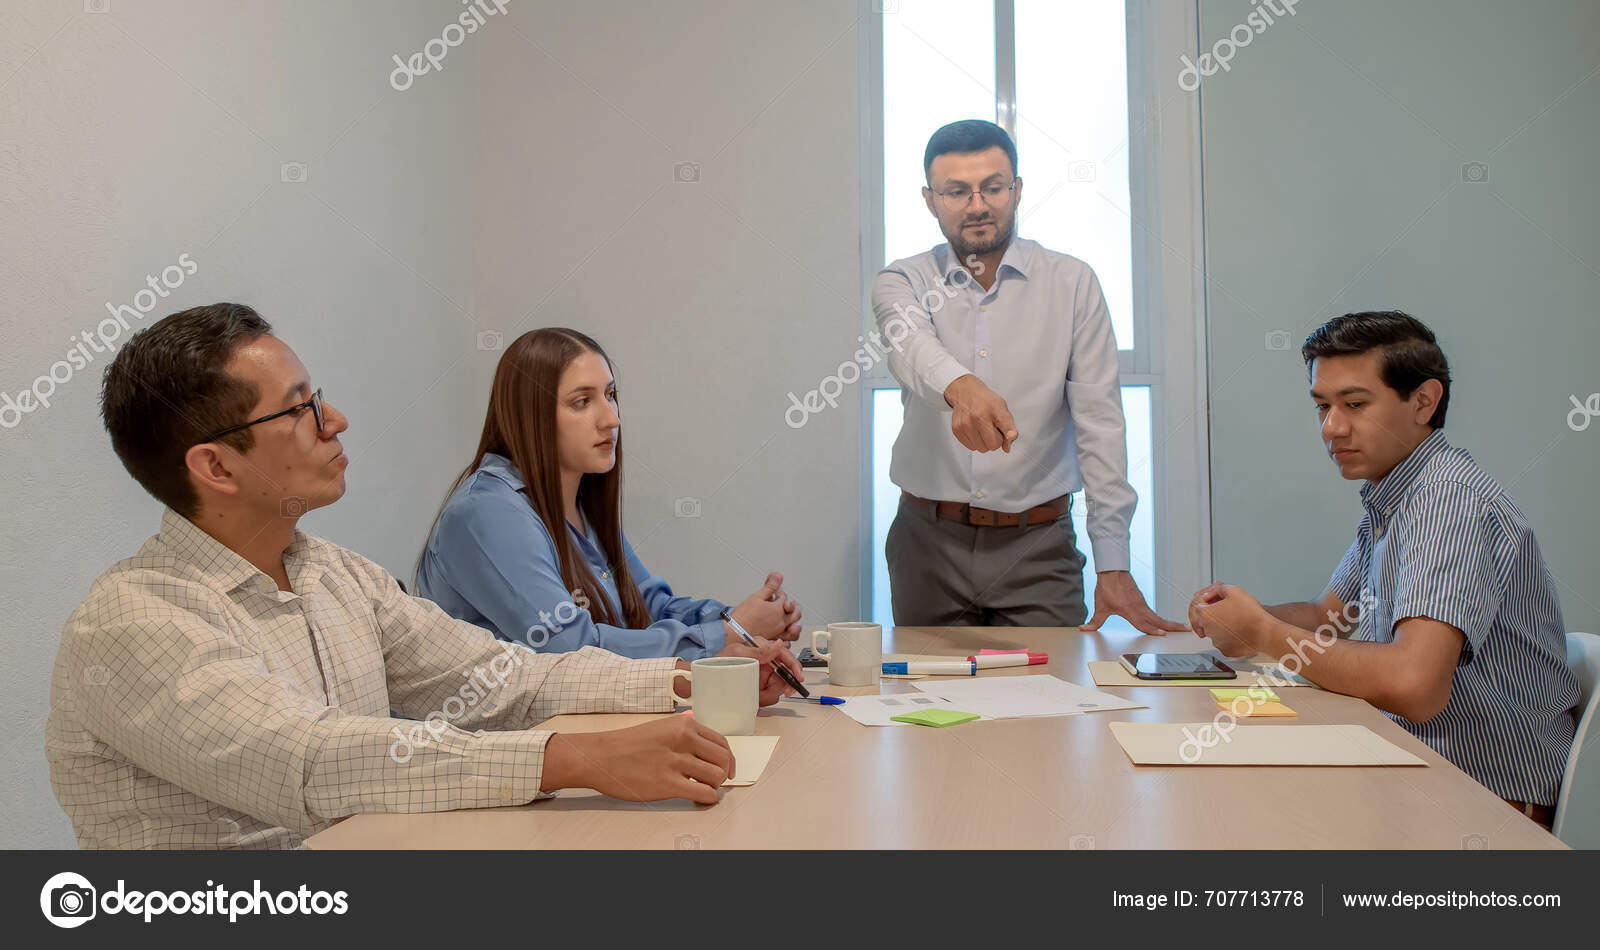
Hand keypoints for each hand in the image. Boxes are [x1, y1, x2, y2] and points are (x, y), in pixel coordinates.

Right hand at [542, 714, 734, 804]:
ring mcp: (675, 762)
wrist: (600, 756)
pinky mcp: (667, 784)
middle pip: (723, 760)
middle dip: (723, 774)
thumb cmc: (627, 745)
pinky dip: (707, 799)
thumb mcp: (661, 728)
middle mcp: (682, 739)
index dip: (727, 759)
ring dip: (714, 787)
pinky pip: (704, 793)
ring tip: (702, 790)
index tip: (726, 769)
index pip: (721, 742)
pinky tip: (699, 799)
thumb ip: (685, 734)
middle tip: (714, 782)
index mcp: (683, 724)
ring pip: (716, 777)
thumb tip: (708, 749)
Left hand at [717, 638, 803, 704]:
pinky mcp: (758, 689)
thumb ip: (760, 650)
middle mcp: (764, 662)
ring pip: (778, 686)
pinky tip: (756, 698)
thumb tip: (779, 644)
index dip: (793, 665)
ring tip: (759, 695)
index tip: (798, 676)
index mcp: (760, 649)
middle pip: (785, 672)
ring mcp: (761, 676)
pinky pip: (769, 695)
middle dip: (787, 682)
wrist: (703, 682)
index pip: (784, 654)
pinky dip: (765, 699)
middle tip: (788, 691)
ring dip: (772, 692)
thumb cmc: (717, 663)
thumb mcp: (738, 653)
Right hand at [729, 572, 801, 641]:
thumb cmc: (744, 616)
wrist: (735, 632)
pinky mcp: (774, 641)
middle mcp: (781, 622)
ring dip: (795, 622)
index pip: (784, 598)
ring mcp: (778, 632)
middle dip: (793, 606)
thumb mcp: (757, 596)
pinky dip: (788, 637)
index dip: (780, 592)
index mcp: (778, 610)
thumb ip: (770, 586)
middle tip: (789, 604)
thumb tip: (778, 575)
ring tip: (792, 620)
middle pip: (795, 613)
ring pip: (794, 628)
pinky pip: (788, 641)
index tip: (775, 592)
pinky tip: (785, 634)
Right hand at [943, 374, 1018, 452]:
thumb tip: (1006, 448)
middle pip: (993, 445)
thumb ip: (1008, 428)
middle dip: (995, 440)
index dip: (1009, 432)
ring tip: (982, 429)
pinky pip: (972, 447)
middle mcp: (978, 417)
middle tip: (992, 429)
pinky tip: (974, 430)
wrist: (966, 393)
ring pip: (982, 449)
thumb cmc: (985, 402)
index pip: (1004, 424)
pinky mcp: (957, 430)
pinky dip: (975, 442)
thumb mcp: (1002, 409)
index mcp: (994, 409)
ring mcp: (966, 424)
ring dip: (984, 442)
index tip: (1011, 436)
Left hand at [1081, 571, 1188, 635]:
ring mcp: (1142, 603)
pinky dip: (1161, 618)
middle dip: (1172, 626)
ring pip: (1157, 616)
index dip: (1153, 629)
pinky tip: (1164, 623)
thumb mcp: (1100, 606)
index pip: (1143, 623)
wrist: (1112, 570)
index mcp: (1129, 610)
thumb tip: (1084, 628)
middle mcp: (1139, 607)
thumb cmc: (1107, 587)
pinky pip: (1153, 612)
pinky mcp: (1141, 600)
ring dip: (1170, 622)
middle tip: (1186, 630)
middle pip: (1158, 619)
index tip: (1164, 634)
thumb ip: (1094, 621)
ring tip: (1182, 627)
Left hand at [1193, 584, 1267, 656]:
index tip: (1214, 600)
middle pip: (1204, 619)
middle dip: (1211, 613)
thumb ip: (1217, 589)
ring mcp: (1216, 642)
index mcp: (1206, 614)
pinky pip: (1224, 642)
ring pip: (1214, 631)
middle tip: (1223, 610)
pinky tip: (1238, 630)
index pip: (1197, 606)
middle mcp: (1208, 630)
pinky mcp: (1226, 650)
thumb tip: (1210, 594)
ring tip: (1236, 619)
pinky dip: (1229, 636)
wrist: (1265, 632)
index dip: (1207, 601)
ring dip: (1220, 625)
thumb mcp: (1233, 590)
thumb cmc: (1251, 613)